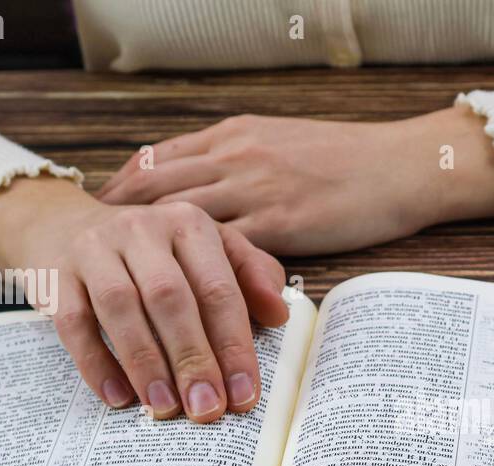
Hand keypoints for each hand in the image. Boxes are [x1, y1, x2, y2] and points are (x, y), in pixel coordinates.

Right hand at [0, 177, 287, 421]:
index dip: (233, 346)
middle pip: (171, 298)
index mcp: (189, 224)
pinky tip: (118, 397)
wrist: (61, 224)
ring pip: (121, 306)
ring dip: (146, 363)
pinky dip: (96, 362)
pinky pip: (73, 321)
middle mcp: (142, 229)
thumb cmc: (152, 252)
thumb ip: (248, 277)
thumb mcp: (206, 249)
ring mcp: (94, 249)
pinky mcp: (54, 273)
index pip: (218, 289)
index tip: (245, 395)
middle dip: (192, 359)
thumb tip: (280, 316)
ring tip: (164, 409)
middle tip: (206, 410)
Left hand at [96, 106, 493, 254]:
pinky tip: (177, 302)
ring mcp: (256, 187)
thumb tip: (219, 180)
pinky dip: (194, 277)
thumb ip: (247, 158)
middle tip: (89, 250)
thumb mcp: (288, 142)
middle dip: (118, 220)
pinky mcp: (280, 221)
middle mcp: (236, 156)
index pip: (163, 157)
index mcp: (236, 135)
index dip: (127, 186)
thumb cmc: (355, 159)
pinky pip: (222, 253)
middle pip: (155, 187)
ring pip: (179, 221)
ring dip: (148, 254)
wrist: (404, 165)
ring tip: (122, 285)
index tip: (104, 210)